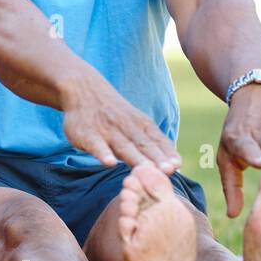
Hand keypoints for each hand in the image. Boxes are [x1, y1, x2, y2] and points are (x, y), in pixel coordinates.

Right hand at [61, 75, 181, 173]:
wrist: (83, 89)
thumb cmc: (113, 112)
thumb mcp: (136, 121)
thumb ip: (151, 141)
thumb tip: (173, 164)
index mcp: (141, 125)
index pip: (157, 140)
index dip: (167, 153)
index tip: (177, 166)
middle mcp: (127, 127)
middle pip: (144, 145)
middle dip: (156, 159)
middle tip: (168, 171)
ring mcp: (107, 131)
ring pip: (124, 147)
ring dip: (136, 159)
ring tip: (145, 170)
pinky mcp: (88, 135)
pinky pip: (96, 145)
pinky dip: (103, 153)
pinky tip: (109, 163)